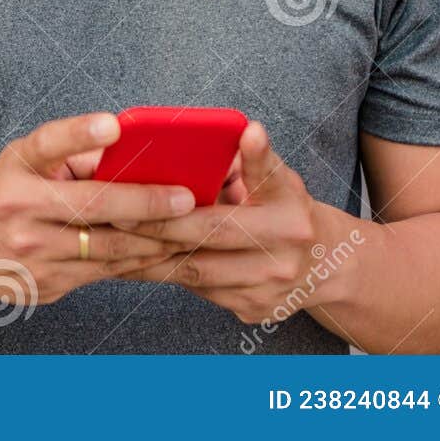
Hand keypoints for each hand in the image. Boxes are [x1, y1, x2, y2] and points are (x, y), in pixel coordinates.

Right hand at [0, 112, 198, 305]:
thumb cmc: (1, 191)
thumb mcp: (22, 161)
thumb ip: (69, 154)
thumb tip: (129, 150)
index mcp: (14, 174)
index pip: (48, 146)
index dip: (80, 133)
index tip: (112, 125)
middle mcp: (18, 214)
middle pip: (93, 208)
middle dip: (147, 204)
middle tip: (187, 198)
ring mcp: (32, 256)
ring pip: (107, 249)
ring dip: (153, 239)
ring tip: (189, 228)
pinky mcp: (45, 285)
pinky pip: (102, 274)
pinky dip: (135, 261)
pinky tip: (160, 251)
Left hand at [112, 120, 322, 324]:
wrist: (325, 264)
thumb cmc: (288, 209)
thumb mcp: (280, 178)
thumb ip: (257, 159)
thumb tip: (246, 130)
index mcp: (288, 219)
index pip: (224, 217)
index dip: (182, 209)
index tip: (148, 196)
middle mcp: (281, 259)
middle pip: (205, 246)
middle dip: (156, 231)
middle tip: (114, 217)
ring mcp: (266, 290)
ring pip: (196, 275)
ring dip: (152, 259)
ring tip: (113, 241)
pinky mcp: (252, 310)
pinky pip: (199, 292)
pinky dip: (166, 275)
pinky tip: (136, 262)